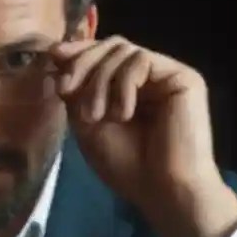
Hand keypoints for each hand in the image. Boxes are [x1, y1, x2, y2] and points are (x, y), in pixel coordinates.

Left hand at [49, 37, 236, 236]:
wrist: (163, 191)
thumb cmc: (127, 166)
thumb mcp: (87, 125)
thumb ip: (76, 90)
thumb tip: (57, 55)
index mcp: (130, 86)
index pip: (103, 54)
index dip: (78, 51)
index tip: (53, 57)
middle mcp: (151, 76)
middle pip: (111, 45)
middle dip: (82, 64)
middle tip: (66, 90)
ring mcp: (167, 75)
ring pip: (123, 50)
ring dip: (99, 81)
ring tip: (95, 116)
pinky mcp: (183, 77)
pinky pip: (141, 61)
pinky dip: (123, 85)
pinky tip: (123, 114)